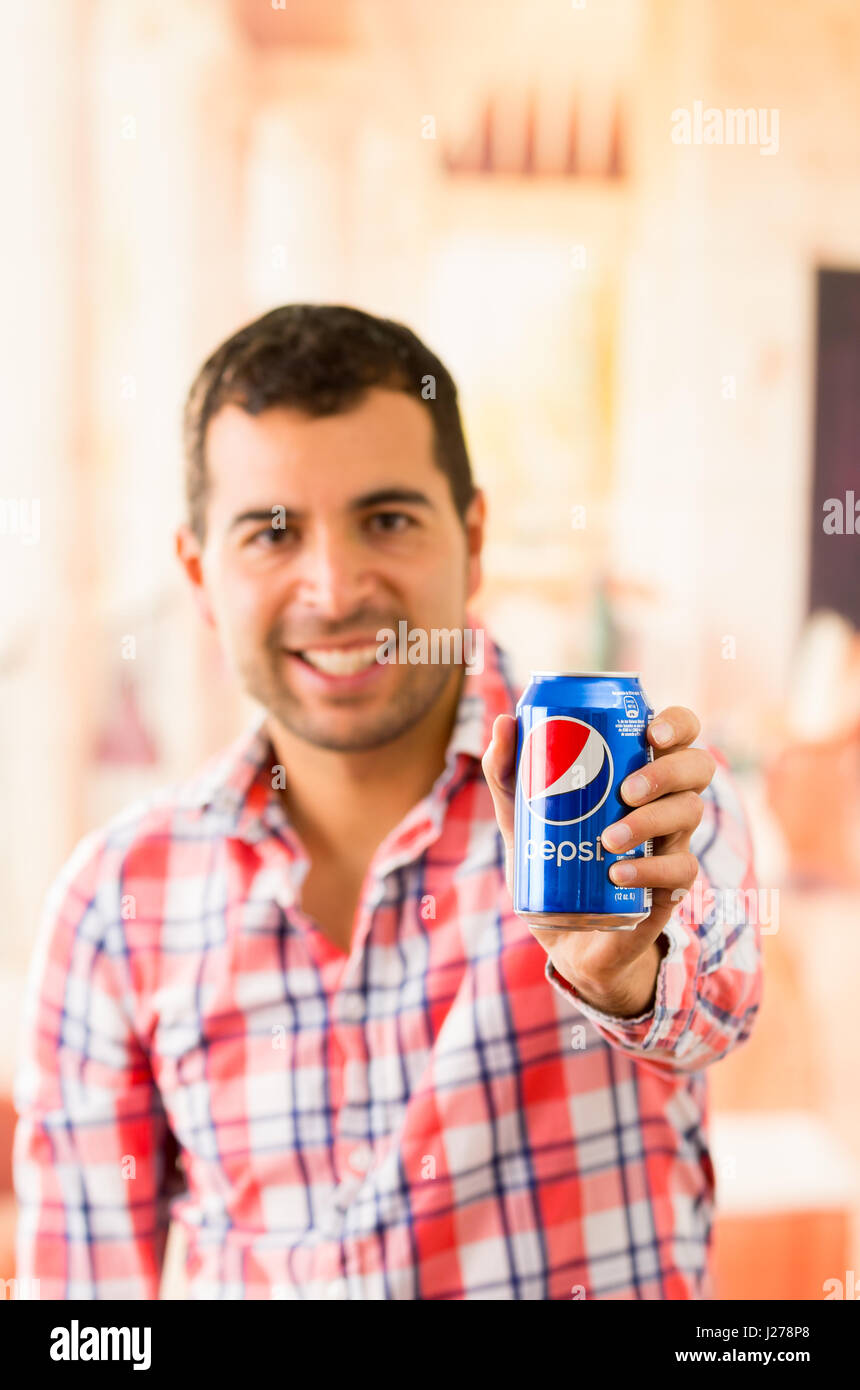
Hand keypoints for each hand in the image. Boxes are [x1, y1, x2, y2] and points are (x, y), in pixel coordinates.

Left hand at [481, 706, 715, 1016]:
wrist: (562, 936)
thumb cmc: (549, 861)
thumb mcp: (521, 817)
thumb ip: (508, 772)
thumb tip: (506, 723)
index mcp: (639, 772)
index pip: (680, 733)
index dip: (678, 722)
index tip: (652, 730)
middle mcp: (665, 802)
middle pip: (698, 767)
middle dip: (667, 772)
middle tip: (628, 789)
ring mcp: (673, 844)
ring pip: (689, 814)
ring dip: (651, 821)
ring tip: (609, 839)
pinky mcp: (671, 887)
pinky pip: (681, 870)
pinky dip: (650, 869)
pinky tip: (619, 875)